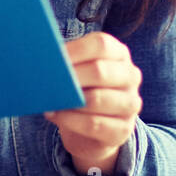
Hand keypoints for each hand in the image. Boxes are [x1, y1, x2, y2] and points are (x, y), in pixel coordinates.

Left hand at [45, 31, 141, 175]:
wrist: (94, 131)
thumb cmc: (83, 91)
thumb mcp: (79, 71)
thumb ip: (67, 63)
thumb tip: (44, 59)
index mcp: (118, 54)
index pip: (100, 44)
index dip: (75, 49)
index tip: (53, 57)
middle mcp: (130, 76)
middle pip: (100, 71)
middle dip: (71, 76)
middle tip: (48, 80)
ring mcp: (130, 103)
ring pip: (97, 99)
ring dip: (69, 100)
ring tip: (48, 100)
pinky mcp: (124, 129)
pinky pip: (94, 124)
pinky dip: (71, 120)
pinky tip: (55, 115)